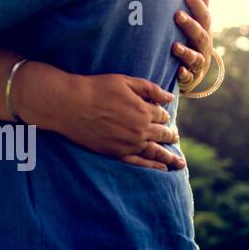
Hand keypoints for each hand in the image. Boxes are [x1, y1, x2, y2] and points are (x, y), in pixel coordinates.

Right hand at [24, 67, 183, 170]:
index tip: (160, 112)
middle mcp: (141, 130)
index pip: (162, 115)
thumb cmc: (95, 89)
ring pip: (156, 152)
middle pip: (163, 134)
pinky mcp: (117, 153)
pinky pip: (140, 163)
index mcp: (144, 110)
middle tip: (174, 136)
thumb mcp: (123, 81)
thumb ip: (149, 88)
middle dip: (170, 134)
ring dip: (170, 157)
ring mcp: (130, 144)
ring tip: (179, 163)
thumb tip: (169, 98)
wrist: (69, 105)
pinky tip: (161, 168)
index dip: (162, 113)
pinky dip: (153, 166)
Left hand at [173, 0, 212, 87]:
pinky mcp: (190, 77)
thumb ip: (202, 4)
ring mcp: (199, 63)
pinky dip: (183, 74)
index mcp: (205, 31)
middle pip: (200, 35)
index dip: (197, 4)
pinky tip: (178, 70)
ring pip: (195, 57)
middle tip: (177, 14)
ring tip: (174, 46)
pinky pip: (188, 77)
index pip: (204, 16)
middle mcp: (204, 47)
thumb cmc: (194, 41)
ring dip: (186, 52)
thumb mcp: (200, 23)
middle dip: (190, 25)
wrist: (196, 71)